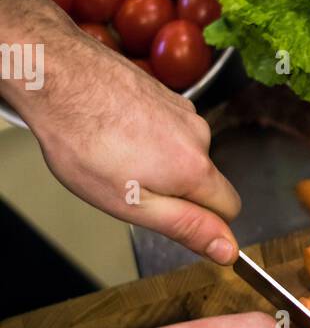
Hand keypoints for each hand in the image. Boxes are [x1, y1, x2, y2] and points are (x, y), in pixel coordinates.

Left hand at [0, 0, 239, 262]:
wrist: (60, 77)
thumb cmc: (85, 142)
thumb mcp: (133, 204)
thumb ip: (187, 227)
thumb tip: (229, 250)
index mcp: (195, 168)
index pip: (229, 209)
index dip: (204, 222)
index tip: (169, 218)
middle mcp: (199, 135)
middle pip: (204, 179)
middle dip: (174, 190)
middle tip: (127, 186)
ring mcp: (184, 110)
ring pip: (184, 153)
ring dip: (158, 160)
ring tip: (115, 154)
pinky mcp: (167, 93)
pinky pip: (169, 129)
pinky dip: (148, 135)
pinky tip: (115, 131)